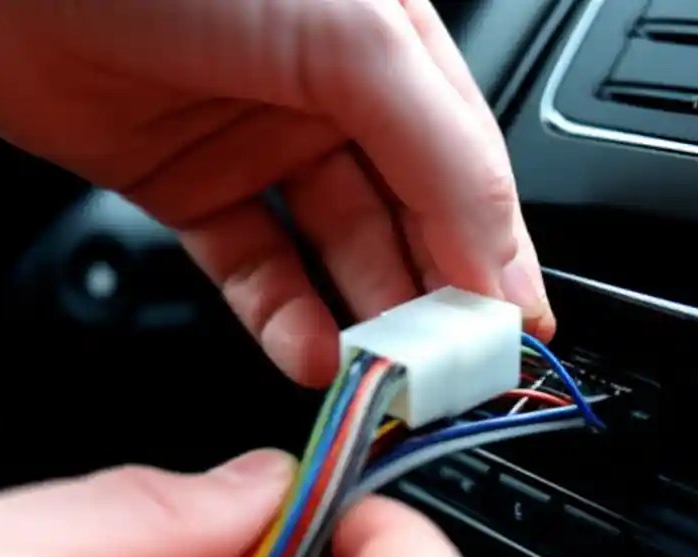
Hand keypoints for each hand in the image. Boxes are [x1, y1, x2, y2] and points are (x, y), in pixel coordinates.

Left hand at [0, 0, 554, 386]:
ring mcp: (258, 142)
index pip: (467, 172)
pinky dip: (282, 318)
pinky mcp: (186, 182)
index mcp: (394, 46)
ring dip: (362, 320)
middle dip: (430, 301)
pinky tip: (309, 353)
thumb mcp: (353, 39)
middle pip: (407, 221)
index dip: (494, 258)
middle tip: (444, 376)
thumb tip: (502, 261)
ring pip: (333, 254)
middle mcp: (334, 95)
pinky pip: (251, 268)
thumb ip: (441, 153)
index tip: (512, 339)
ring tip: (380, 376)